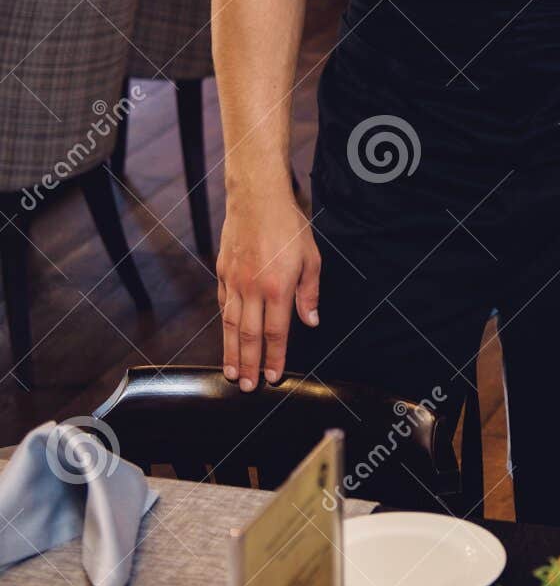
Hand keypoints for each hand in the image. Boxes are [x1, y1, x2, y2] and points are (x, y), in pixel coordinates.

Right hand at [216, 190, 320, 388]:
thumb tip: (310, 321)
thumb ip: (309, 293)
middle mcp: (252, 290)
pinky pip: (223, 304)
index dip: (274, 358)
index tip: (273, 377)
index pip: (276, 333)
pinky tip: (226, 336)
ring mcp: (234, 281)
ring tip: (231, 372)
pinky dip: (224, 323)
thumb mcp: (311, 258)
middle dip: (249, 365)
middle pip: (248, 336)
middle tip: (246, 387)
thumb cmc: (288, 226)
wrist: (256, 198)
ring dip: (230, 352)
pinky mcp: (222, 271)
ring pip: (229, 325)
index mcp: (277, 289)